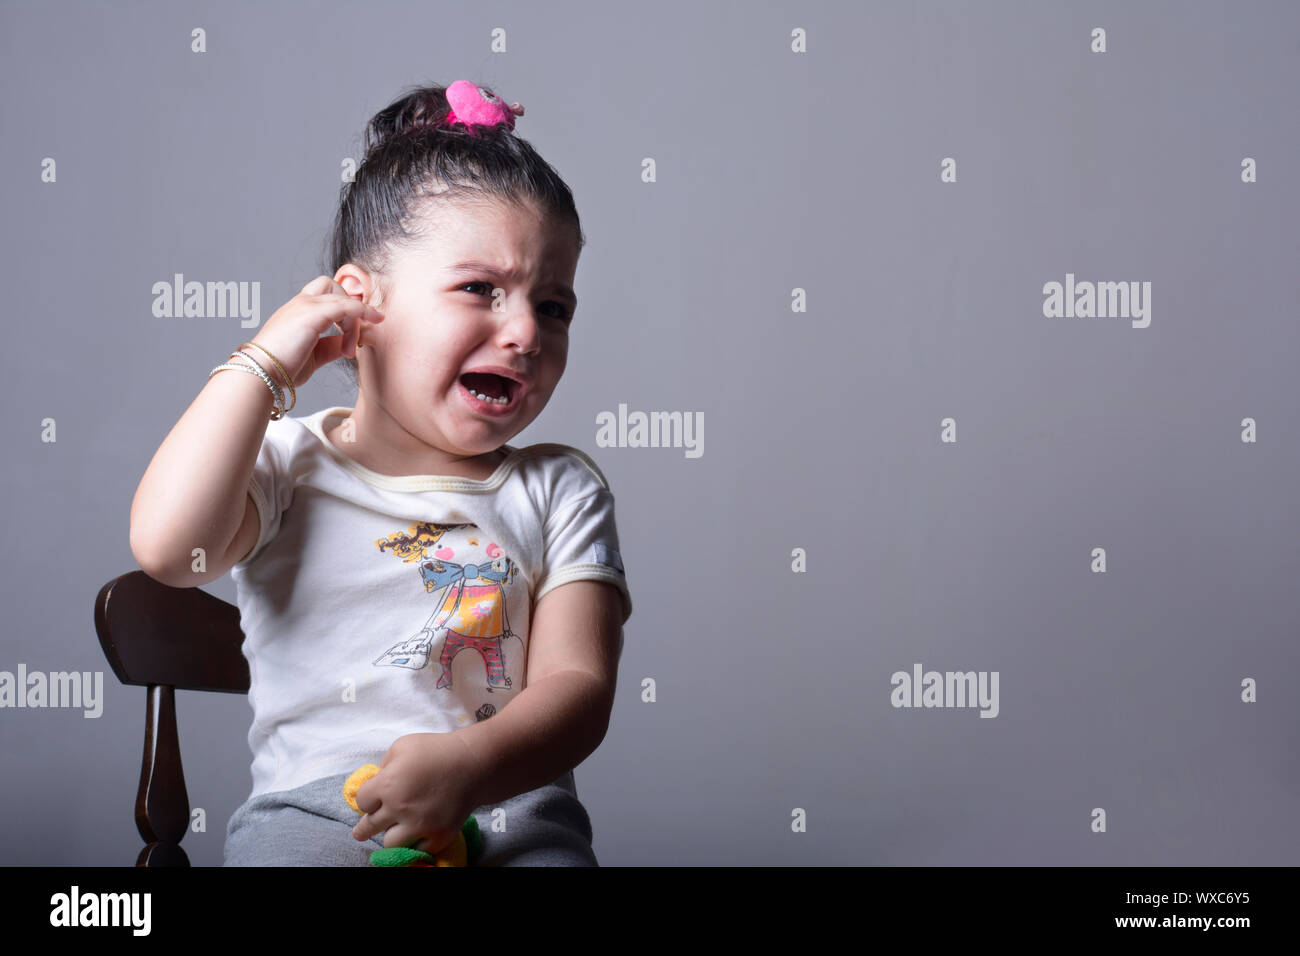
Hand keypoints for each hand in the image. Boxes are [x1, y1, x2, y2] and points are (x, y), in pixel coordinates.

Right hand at [247, 275, 384, 389]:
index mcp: (297, 311)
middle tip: (354, 340)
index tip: (355, 334)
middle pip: (333, 288)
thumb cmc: (282, 368)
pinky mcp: (312, 314)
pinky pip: (345, 304)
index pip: (325, 295)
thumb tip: (349, 345)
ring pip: (342, 297)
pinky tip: (372, 321)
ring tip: (351, 349)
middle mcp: (300, 304)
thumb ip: (332, 347)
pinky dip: (361, 311)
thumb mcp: (314, 356)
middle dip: (350, 306)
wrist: (262, 373)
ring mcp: (304, 306)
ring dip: (355, 321)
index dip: (345, 308)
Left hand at [351, 732, 483, 853]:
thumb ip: (385, 764)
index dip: (367, 799)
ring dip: (390, 835)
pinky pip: (417, 849)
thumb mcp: (403, 745)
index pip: (362, 802)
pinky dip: (415, 842)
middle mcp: (400, 808)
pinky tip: (415, 834)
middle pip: (369, 827)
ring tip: (393, 831)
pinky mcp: (438, 836)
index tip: (373, 799)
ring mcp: (420, 825)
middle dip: (364, 828)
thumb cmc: (437, 750)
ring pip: (390, 843)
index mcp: (388, 784)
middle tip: (360, 833)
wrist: (474, 764)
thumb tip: (377, 782)